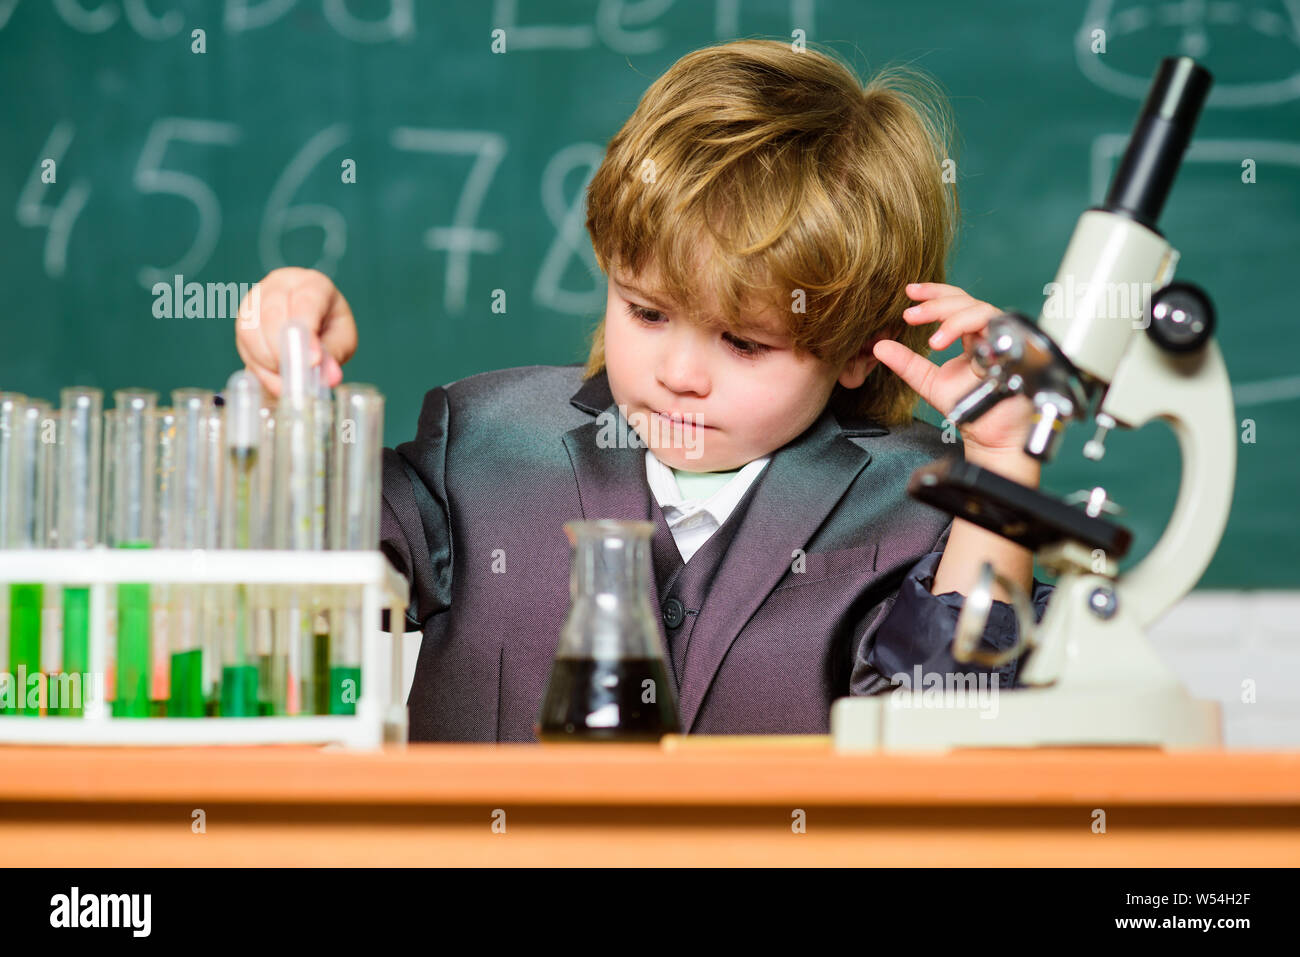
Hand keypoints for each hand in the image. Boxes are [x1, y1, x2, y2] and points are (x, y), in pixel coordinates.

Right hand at [234, 267, 357, 397]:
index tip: (313, 361)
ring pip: (251, 329)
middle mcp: (280, 284)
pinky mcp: (243, 318)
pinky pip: (243, 343)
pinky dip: (259, 365)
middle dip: (283, 351)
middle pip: (272, 314)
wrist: (311, 329)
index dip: (306, 334)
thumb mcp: (341, 343)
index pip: (306, 303)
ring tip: (288, 378)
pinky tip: (274, 376)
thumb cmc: (329, 330)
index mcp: (313, 284)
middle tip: (297, 376)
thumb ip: (333, 356)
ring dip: (268, 361)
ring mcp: (256, 298)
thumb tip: (330, 377)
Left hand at [871, 282, 1033, 455]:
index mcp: (971, 336)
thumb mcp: (927, 381)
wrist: (987, 433)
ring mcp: (1000, 339)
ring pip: (980, 310)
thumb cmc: (967, 408)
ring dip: (951, 317)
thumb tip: (879, 346)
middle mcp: (987, 334)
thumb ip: (906, 363)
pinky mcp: (1009, 348)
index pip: (955, 302)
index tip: (909, 291)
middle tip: (909, 314)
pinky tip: (943, 341)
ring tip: (930, 340)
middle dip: (936, 303)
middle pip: (966, 301)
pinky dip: (966, 328)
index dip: (934, 293)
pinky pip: (992, 327)